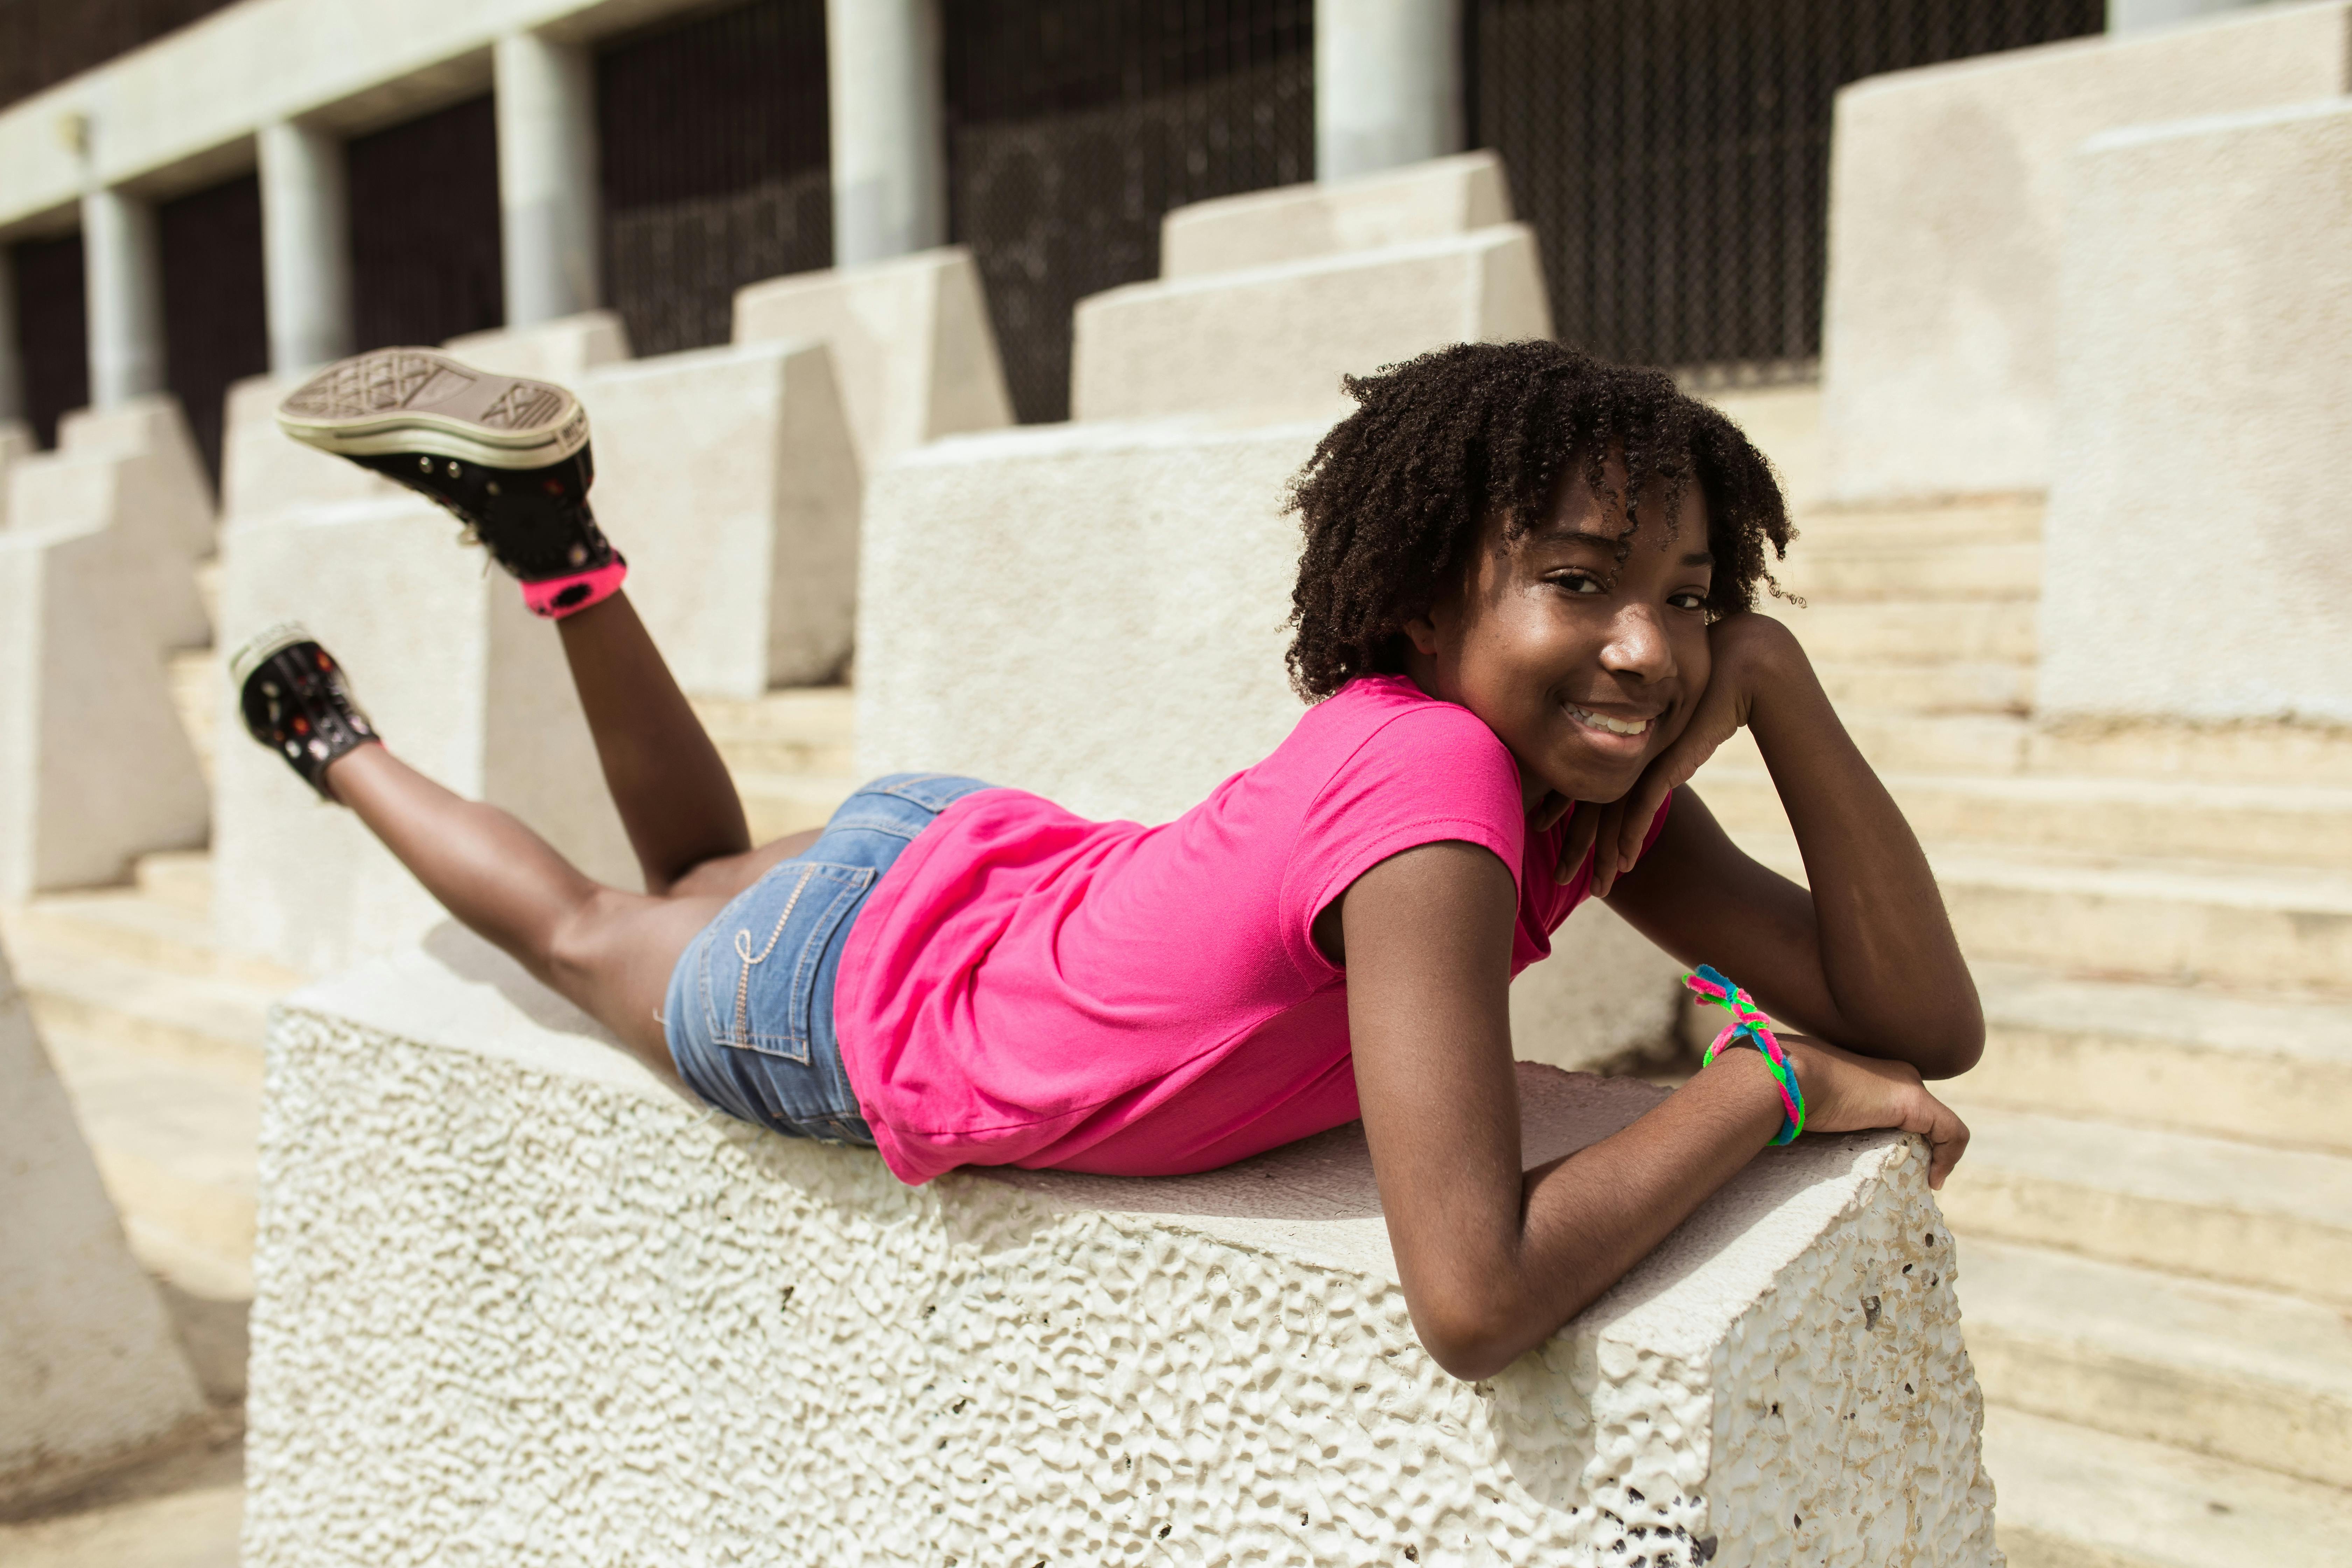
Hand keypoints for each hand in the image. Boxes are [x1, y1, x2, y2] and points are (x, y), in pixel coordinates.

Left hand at [1558, 613, 1803, 894]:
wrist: (1734, 666)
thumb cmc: (1707, 688)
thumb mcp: (1672, 727)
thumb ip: (1654, 747)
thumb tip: (1647, 766)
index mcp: (1620, 743)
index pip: (1584, 784)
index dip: (1562, 811)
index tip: (1541, 829)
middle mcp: (1626, 753)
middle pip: (1591, 810)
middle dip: (1575, 848)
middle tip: (1558, 877)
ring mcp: (1644, 759)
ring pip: (1612, 817)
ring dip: (1604, 856)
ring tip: (1596, 889)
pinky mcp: (1664, 762)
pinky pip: (1640, 807)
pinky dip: (1630, 836)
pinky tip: (1624, 861)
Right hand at [1775, 1032, 1970, 1187]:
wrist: (1792, 1077)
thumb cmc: (1793, 1093)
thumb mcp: (1818, 1106)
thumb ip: (1833, 1116)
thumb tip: (1816, 1137)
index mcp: (1878, 1074)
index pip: (1907, 1107)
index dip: (1912, 1137)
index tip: (1900, 1164)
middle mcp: (1901, 1075)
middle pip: (1927, 1117)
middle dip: (1927, 1148)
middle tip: (1917, 1177)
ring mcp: (1910, 1086)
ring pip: (1942, 1125)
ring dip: (1938, 1156)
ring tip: (1925, 1180)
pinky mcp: (1916, 1102)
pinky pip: (1952, 1132)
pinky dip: (1948, 1157)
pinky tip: (1934, 1180)